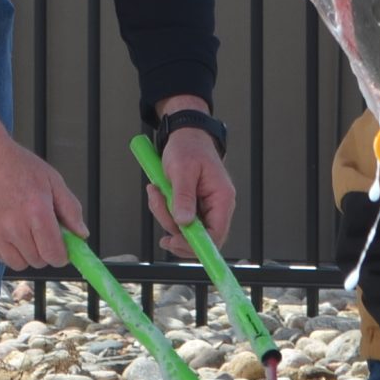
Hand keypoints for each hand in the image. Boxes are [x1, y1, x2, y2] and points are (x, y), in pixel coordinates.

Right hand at [0, 104, 85, 269]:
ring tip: (26, 232)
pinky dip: (10, 252)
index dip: (62, 255)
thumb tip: (81, 234)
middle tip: (43, 232)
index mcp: (37, 211)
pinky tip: (12, 233)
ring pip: (19, 264)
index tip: (63, 248)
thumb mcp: (52, 180)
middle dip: (46, 252)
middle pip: (38, 261)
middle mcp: (16, 226)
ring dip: (27, 254)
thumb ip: (70, 209)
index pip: (54, 254)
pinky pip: (1, 258)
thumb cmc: (17, 165)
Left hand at [146, 105, 236, 254]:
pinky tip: (159, 193)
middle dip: (174, 228)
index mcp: (222, 198)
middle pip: (199, 238)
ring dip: (164, 214)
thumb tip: (183, 223)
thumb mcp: (182, 170)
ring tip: (156, 191)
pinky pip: (176, 219)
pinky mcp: (192, 207)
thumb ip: (184, 197)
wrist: (185, 135)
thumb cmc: (189, 148)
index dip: (196, 245)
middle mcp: (217, 207)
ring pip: (183, 229)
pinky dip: (163, 210)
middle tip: (158, 208)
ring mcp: (204, 209)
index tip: (173, 241)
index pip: (216, 235)